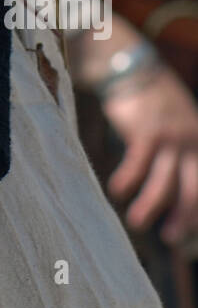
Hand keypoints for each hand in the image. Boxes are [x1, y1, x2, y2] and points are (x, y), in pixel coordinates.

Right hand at [103, 65, 197, 244]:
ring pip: (164, 182)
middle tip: (171, 238)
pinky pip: (137, 164)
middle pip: (193, 190)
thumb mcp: (178, 130)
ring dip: (150, 206)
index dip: (196, 214)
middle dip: (184, 219)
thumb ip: (180, 160)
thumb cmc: (154, 106)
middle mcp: (192, 142)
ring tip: (136, 223)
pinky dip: (126, 180)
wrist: (135, 69)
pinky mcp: (146, 131)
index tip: (186, 238)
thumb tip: (174, 203)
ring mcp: (170, 137)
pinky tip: (117, 190)